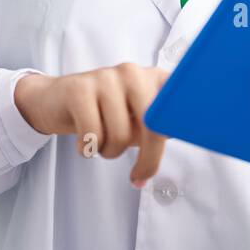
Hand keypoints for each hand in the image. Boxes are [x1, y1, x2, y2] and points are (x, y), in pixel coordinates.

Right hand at [14, 64, 169, 187]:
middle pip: (152, 126)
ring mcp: (106, 77)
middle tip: (138, 176)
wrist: (55, 101)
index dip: (182, 128)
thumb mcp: (137, 121)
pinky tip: (84, 144)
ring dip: (110, 152)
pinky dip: (88, 149)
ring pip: (120, 135)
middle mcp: (134, 72)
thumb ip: (162, 128)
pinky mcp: (80, 88)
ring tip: (102, 145)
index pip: (179, 104)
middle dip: (147, 160)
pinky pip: (92, 134)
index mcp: (154, 78)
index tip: (184, 145)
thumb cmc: (105, 115)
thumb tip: (194, 139)